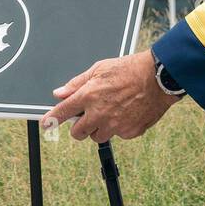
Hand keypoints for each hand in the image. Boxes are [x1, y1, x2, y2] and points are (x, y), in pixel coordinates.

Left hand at [41, 50, 179, 142]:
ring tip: (112, 111)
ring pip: (98, 136)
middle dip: (80, 127)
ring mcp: (115, 125)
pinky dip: (120, 128)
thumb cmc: (129, 70)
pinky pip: (118, 135)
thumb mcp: (99, 69)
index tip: (46, 124)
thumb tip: (60, 93)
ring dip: (100, 128)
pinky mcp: (129, 132)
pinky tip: (127, 113)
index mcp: (89, 96)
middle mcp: (99, 114)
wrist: (158, 78)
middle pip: (78, 133)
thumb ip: (77, 83)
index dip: (52, 119)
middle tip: (88, 116)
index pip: (63, 112)